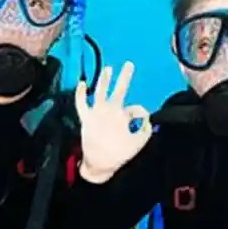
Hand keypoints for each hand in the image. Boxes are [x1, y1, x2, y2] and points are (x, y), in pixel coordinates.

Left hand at [74, 62, 151, 183]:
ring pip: (100, 91)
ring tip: (108, 69)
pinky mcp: (85, 117)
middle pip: (119, 90)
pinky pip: (81, 103)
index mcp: (123, 116)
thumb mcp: (138, 143)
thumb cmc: (118, 154)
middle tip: (129, 64)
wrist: (98, 164)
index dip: (141, 113)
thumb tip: (147, 120)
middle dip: (125, 76)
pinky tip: (81, 84)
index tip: (142, 121)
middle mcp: (109, 110)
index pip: (136, 109)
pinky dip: (80, 93)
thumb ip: (145, 130)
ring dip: (104, 79)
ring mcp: (95, 112)